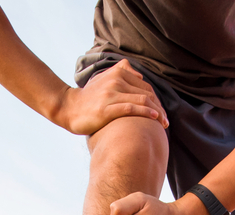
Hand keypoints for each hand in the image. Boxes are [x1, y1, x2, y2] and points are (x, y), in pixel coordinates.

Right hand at [52, 60, 168, 135]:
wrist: (68, 108)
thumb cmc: (89, 98)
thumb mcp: (104, 79)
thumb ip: (120, 73)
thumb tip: (139, 75)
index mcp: (118, 72)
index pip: (145, 86)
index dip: (156, 100)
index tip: (162, 113)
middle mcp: (116, 80)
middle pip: (146, 93)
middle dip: (160, 108)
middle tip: (166, 122)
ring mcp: (111, 93)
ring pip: (142, 100)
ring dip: (157, 112)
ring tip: (164, 123)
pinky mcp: (107, 107)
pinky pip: (132, 108)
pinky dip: (146, 112)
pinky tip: (155, 118)